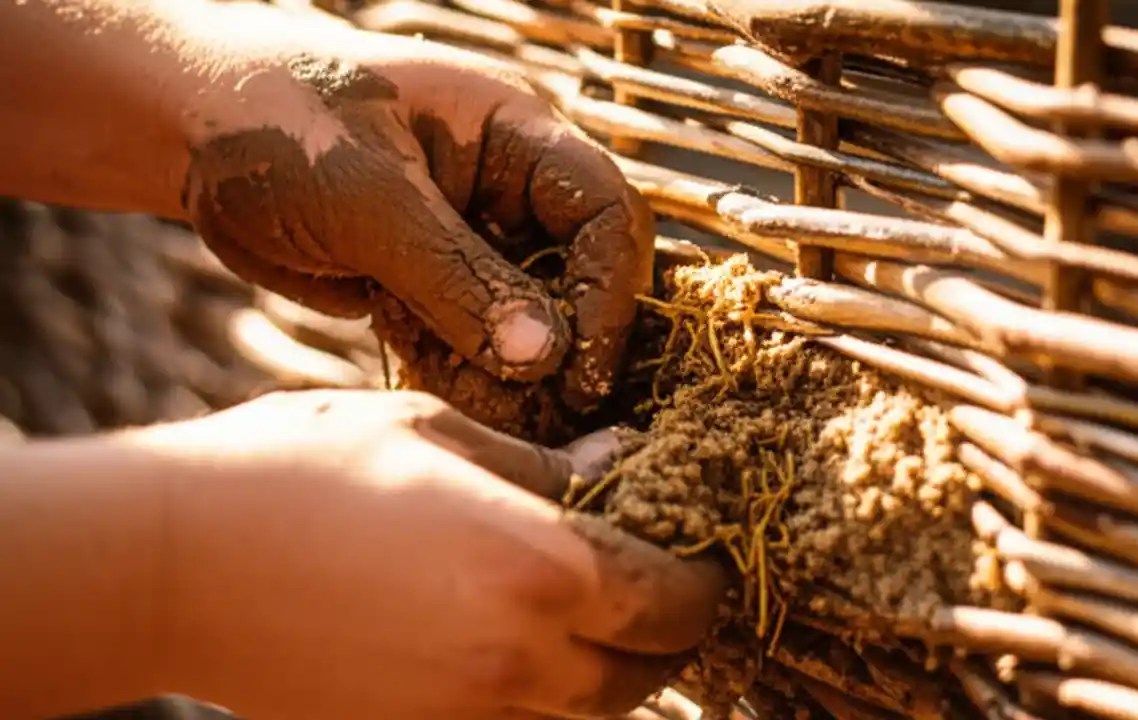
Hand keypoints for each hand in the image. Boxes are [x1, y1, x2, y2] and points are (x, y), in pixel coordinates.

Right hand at [135, 389, 723, 718]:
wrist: (173, 563)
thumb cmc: (300, 470)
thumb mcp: (434, 431)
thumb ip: (546, 466)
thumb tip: (622, 468)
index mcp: (536, 569)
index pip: (678, 603)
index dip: (705, 581)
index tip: (701, 556)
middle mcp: (517, 662)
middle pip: (647, 675)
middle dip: (665, 632)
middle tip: (650, 583)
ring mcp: (466, 717)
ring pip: (589, 716)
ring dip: (608, 673)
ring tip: (587, 617)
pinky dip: (541, 701)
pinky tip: (515, 649)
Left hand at [180, 3, 653, 407]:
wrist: (188, 135)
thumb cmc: (278, 125)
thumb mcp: (370, 200)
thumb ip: (459, 278)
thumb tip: (546, 357)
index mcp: (515, 135)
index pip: (606, 212)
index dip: (609, 291)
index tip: (584, 367)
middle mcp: (507, 190)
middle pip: (578, 274)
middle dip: (566, 345)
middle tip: (553, 415)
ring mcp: (469, 240)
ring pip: (525, 320)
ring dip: (512, 374)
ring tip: (496, 419)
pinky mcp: (430, 285)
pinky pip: (470, 341)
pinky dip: (462, 376)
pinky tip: (441, 394)